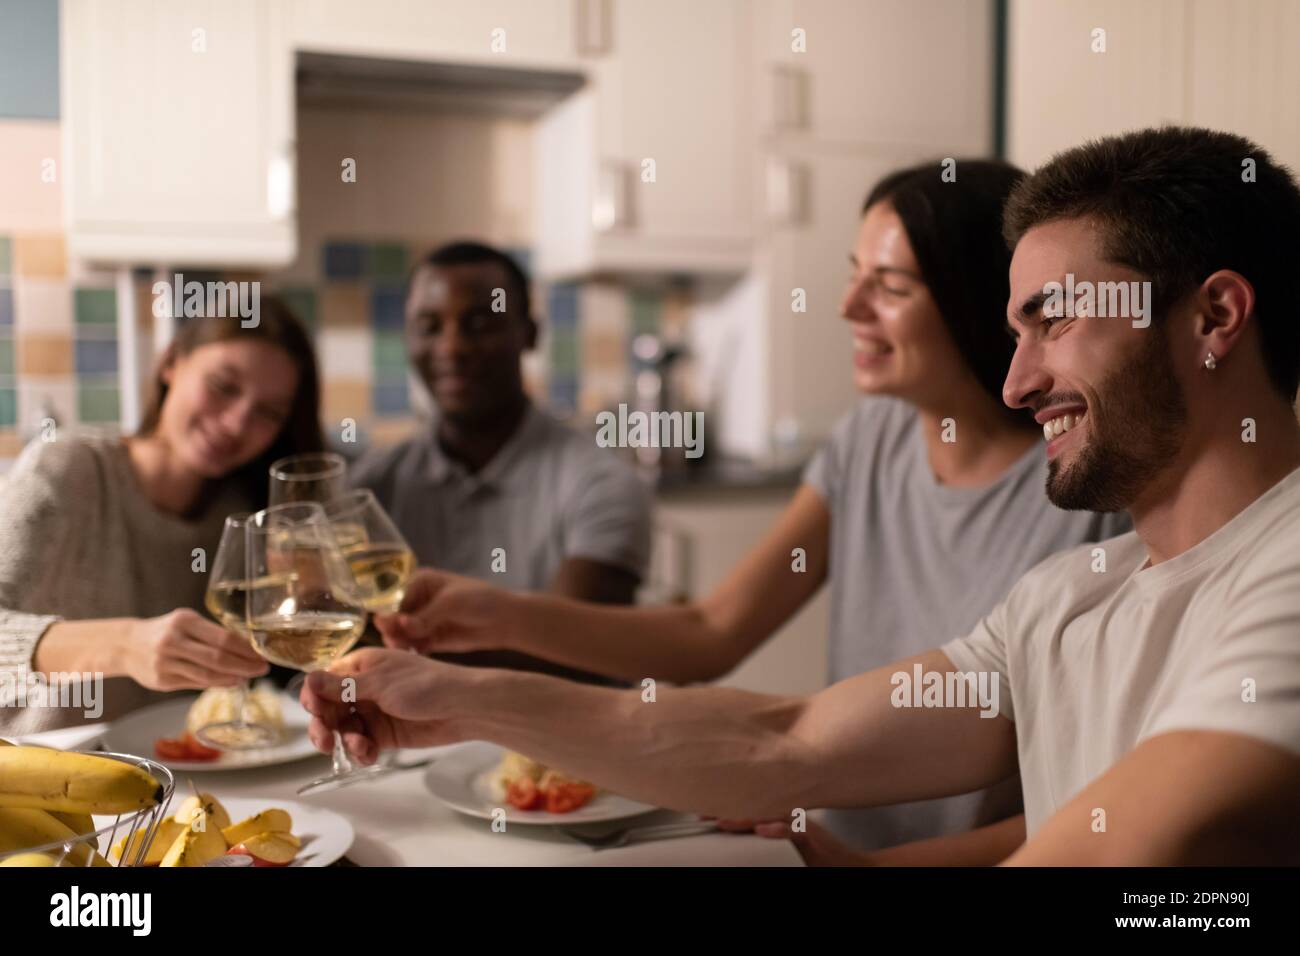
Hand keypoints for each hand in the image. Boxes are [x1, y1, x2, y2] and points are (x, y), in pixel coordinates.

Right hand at [122, 609, 267, 691]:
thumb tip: (246, 649)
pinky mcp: (162, 680)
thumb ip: (212, 634)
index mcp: (184, 621)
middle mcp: (173, 641)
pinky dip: (216, 684)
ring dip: (232, 677)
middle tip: (262, 669)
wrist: (127, 645)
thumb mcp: (186, 622)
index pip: (223, 637)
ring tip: (248, 677)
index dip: (246, 649)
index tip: (262, 655)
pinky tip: (229, 682)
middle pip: (217, 657)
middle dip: (245, 665)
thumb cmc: (165, 631)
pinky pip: (196, 684)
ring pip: (207, 674)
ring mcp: (166, 662)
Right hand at [299, 647, 464, 762]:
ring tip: (360, 747)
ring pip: (343, 730)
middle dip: (324, 726)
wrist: (464, 707)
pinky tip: (369, 755)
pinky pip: (361, 744)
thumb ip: (344, 686)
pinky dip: (360, 751)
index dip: (314, 697)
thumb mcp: (381, 683)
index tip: (315, 712)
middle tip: (325, 743)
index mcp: (360, 666)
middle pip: (328, 709)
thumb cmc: (425, 684)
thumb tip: (306, 678)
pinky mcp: (384, 733)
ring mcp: (373, 711)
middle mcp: (362, 688)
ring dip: (345, 741)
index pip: (323, 681)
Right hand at [372, 569, 511, 654]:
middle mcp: (418, 601)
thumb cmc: (480, 600)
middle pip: (395, 617)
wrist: (504, 620)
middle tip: (396, 641)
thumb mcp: (451, 603)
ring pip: (402, 633)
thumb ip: (425, 616)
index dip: (391, 613)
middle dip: (393, 629)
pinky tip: (417, 652)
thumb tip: (401, 624)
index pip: (395, 599)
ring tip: (406, 647)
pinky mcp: (431, 638)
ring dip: (401, 641)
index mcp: (419, 582)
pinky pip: (414, 645)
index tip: (389, 626)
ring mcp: (424, 620)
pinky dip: (412, 649)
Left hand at [711, 817, 871, 866]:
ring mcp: (799, 824)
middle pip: (753, 808)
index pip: (748, 809)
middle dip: (728, 810)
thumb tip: (748, 834)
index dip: (726, 808)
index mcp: (779, 817)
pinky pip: (793, 830)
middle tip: (703, 813)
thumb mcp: (789, 843)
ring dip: (745, 817)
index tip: (703, 811)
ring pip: (769, 815)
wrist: (850, 864)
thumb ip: (770, 834)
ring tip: (723, 820)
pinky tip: (763, 829)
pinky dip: (777, 829)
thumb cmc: (820, 854)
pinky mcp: (811, 836)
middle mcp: (787, 816)